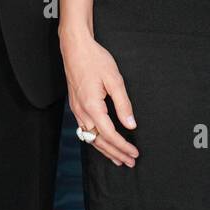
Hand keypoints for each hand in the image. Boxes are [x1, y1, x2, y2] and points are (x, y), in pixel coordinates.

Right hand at [60, 29, 138, 167]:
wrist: (75, 47)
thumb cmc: (95, 60)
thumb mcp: (114, 80)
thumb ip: (123, 104)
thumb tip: (131, 125)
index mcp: (92, 106)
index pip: (109, 135)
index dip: (123, 146)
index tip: (134, 153)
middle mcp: (82, 112)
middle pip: (99, 141)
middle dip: (115, 153)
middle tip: (130, 162)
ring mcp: (76, 110)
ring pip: (90, 138)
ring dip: (105, 150)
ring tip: (118, 159)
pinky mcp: (76, 106)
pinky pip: (85, 130)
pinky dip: (96, 140)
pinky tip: (103, 142)